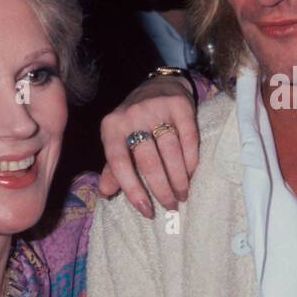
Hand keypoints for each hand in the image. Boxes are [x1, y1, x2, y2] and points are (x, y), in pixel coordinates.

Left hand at [98, 75, 200, 215]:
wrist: (159, 86)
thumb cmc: (136, 121)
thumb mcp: (119, 139)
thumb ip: (113, 167)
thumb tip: (105, 192)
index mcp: (112, 127)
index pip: (119, 163)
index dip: (132, 190)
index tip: (146, 210)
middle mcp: (132, 116)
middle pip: (148, 161)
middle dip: (161, 189)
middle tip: (170, 206)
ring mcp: (156, 108)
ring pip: (170, 152)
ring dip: (178, 179)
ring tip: (182, 195)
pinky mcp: (180, 106)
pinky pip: (188, 139)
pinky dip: (190, 161)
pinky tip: (190, 174)